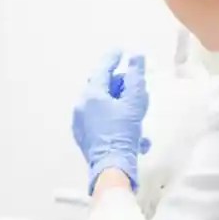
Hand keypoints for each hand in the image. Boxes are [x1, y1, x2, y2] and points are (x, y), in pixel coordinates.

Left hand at [72, 49, 148, 191]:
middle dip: (121, 87)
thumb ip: (136, 77)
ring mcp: (80, 123)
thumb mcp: (134, 103)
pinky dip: (116, 121)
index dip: (114, 58)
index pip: (103, 69)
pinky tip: (133, 133)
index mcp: (90, 95)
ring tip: (138, 115)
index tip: (122, 51)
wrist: (112, 167)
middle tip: (136, 87)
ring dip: (122, 107)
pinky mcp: (84, 137)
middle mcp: (81, 106)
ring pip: (103, 106)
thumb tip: (135, 57)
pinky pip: (101, 122)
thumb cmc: (123, 134)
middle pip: (103, 88)